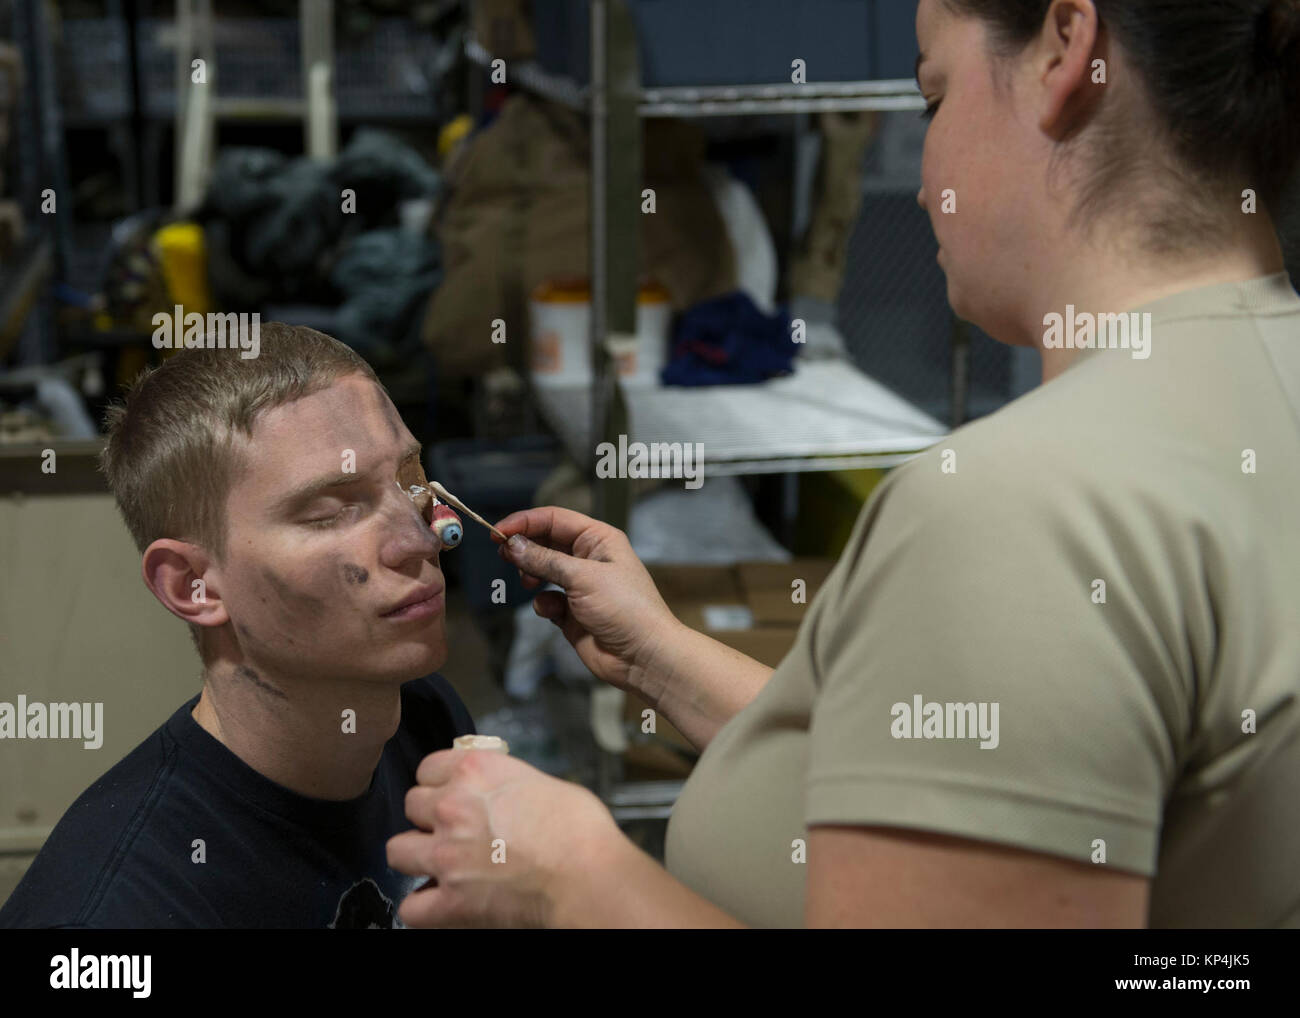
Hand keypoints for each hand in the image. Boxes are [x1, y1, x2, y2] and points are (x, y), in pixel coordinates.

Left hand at [387, 748, 622, 927]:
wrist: (587, 877)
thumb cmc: (580, 831)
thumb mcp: (545, 782)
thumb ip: (509, 783)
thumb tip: (505, 795)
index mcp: (476, 772)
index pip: (428, 767)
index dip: (440, 782)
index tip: (449, 792)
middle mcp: (453, 807)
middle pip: (412, 805)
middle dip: (428, 818)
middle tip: (451, 830)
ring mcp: (446, 855)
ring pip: (397, 850)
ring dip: (416, 857)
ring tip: (437, 865)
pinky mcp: (450, 901)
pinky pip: (411, 907)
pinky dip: (423, 907)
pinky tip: (440, 903)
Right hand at [494, 506, 680, 697]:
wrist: (642, 656)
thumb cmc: (625, 608)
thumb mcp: (582, 577)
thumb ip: (544, 560)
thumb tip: (512, 545)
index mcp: (598, 539)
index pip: (555, 519)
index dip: (525, 522)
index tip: (497, 531)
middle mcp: (588, 559)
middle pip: (545, 542)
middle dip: (524, 548)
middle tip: (504, 555)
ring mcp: (580, 586)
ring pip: (542, 570)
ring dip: (531, 575)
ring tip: (528, 582)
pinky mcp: (572, 612)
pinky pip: (546, 600)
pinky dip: (543, 603)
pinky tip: (552, 612)